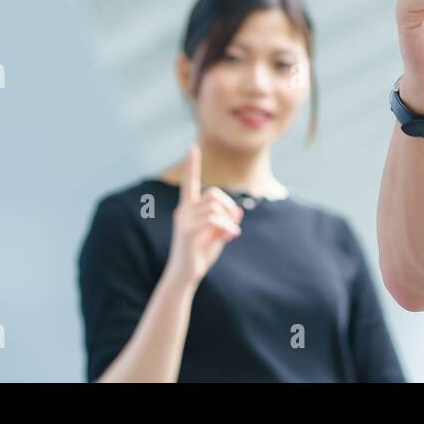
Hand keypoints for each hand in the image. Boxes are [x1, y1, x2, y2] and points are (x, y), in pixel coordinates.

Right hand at [164, 144, 243, 287]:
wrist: (185, 276)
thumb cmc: (200, 254)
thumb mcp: (217, 234)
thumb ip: (226, 221)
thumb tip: (238, 211)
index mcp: (189, 209)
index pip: (190, 182)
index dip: (192, 165)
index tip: (192, 147)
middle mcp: (184, 212)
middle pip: (213, 194)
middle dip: (228, 205)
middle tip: (233, 222)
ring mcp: (185, 221)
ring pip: (215, 206)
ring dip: (228, 219)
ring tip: (230, 233)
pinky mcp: (188, 233)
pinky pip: (213, 220)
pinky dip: (227, 227)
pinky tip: (230, 237)